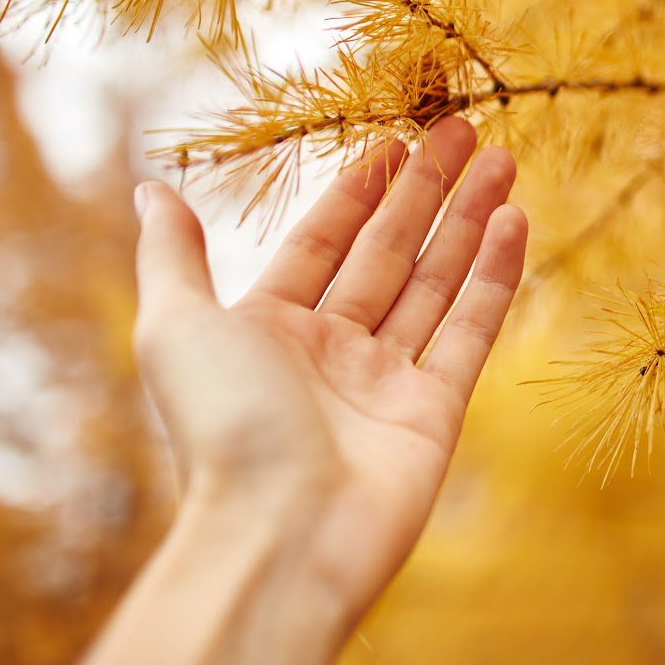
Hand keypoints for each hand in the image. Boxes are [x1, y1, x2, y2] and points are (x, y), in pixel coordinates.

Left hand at [131, 117, 526, 617]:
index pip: (324, 242)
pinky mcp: (437, 412)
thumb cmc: (222, 429)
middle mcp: (333, 350)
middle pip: (389, 252)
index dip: (359, 191)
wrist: (280, 535)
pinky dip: (494, 276)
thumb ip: (173, 256)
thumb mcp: (177, 327)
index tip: (393, 140)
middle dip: (427, 190)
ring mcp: (389, 381)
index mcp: (270, 329)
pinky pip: (471, 330)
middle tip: (465, 128)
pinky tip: (513, 223)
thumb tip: (151, 191)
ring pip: (438, 283)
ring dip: (469, 220)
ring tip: (503, 160)